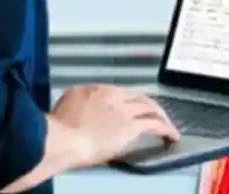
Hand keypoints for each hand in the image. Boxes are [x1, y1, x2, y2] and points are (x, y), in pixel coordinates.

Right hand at [49, 84, 180, 166]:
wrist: (63, 139)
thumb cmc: (57, 131)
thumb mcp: (65, 110)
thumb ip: (78, 109)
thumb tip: (82, 117)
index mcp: (92, 90)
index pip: (116, 92)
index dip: (126, 102)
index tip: (129, 111)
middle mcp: (110, 95)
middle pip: (137, 96)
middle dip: (148, 105)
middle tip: (155, 115)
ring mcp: (123, 109)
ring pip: (150, 107)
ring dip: (161, 116)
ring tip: (168, 126)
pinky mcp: (132, 126)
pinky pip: (155, 124)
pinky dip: (166, 129)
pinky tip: (171, 136)